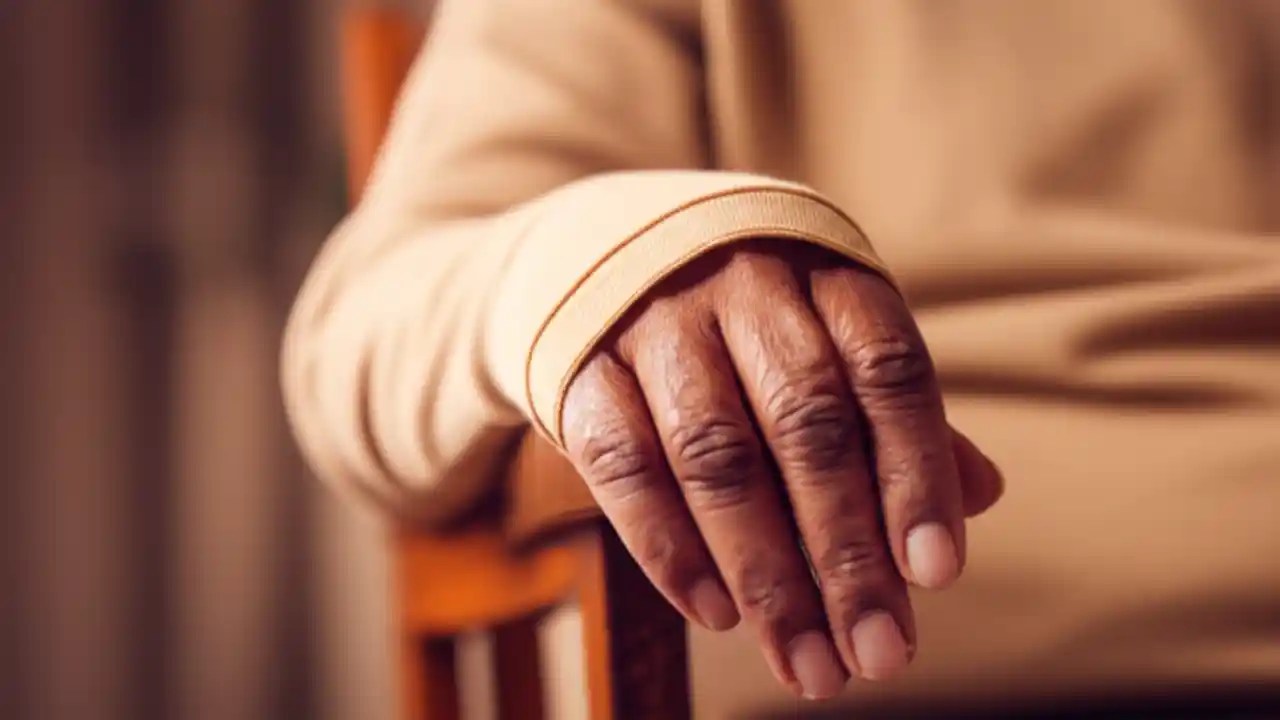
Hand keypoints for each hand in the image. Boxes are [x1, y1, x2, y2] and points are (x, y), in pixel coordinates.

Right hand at [560, 239, 1002, 698]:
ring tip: (808, 661)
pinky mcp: (581, 369)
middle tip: (878, 655)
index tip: (937, 575)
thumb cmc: (743, 319)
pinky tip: (717, 613)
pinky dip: (670, 548)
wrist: (601, 252)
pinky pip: (624, 464)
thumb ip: (891, 414)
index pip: (886, 371)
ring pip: (716, 455)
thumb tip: (983, 494)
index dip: (917, 474)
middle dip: (846, 553)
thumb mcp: (824, 336)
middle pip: (806, 425)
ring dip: (766, 574)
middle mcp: (741, 287)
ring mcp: (654, 325)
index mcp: (822, 274)